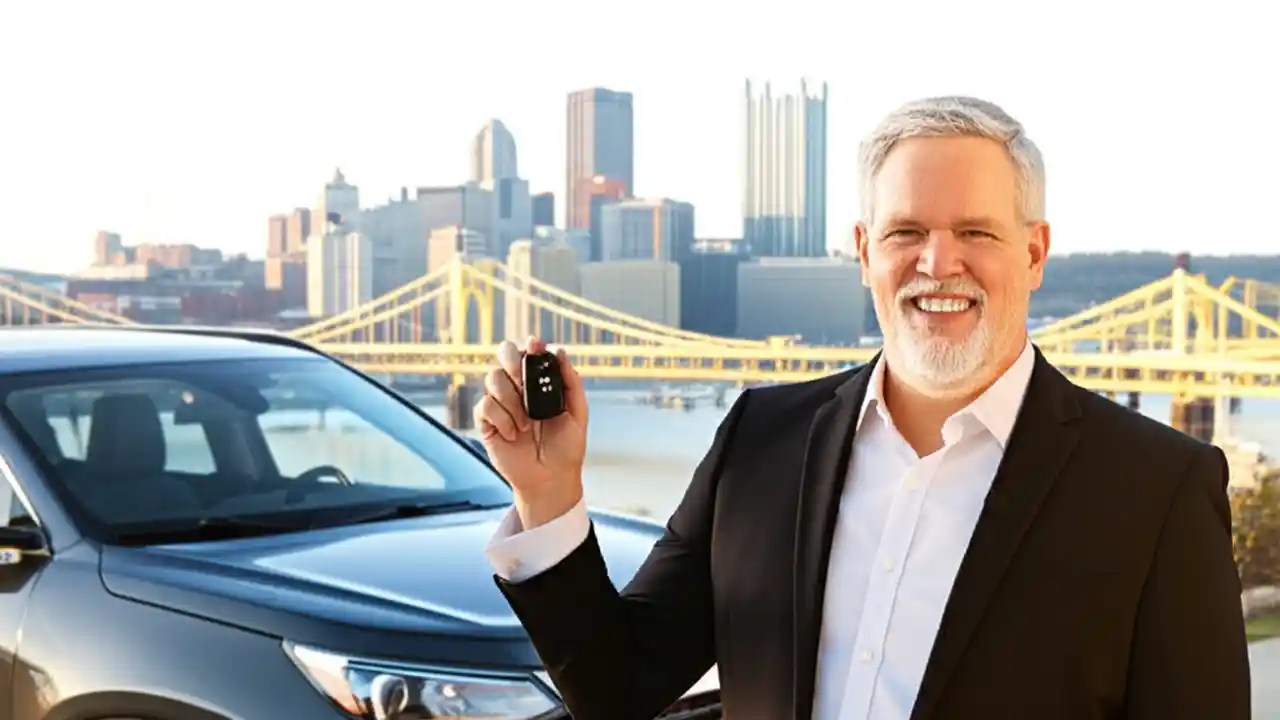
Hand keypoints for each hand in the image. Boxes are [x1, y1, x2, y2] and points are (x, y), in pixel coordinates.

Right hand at [474, 337, 588, 529]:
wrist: (552, 478)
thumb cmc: (567, 448)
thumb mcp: (578, 413)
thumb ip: (571, 382)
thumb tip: (559, 351)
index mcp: (539, 383)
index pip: (528, 352)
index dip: (529, 345)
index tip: (535, 344)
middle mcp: (518, 388)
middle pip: (503, 354)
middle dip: (513, 362)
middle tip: (524, 381)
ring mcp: (501, 404)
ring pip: (493, 379)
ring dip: (512, 400)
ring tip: (527, 424)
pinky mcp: (487, 422)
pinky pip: (485, 405)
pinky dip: (502, 419)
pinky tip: (515, 434)